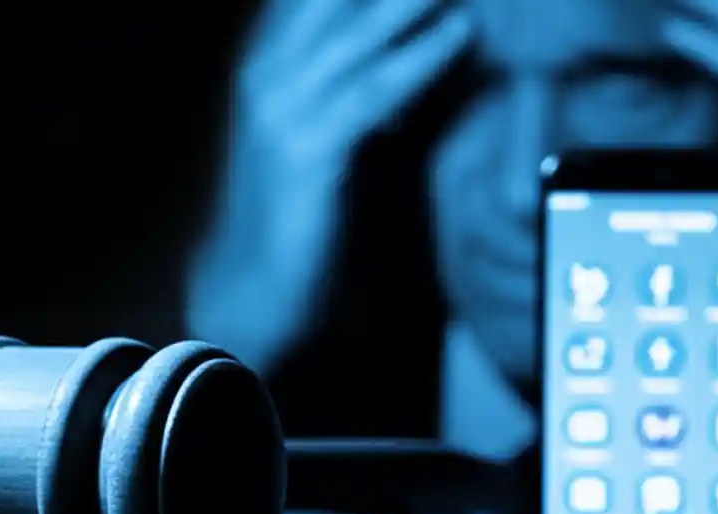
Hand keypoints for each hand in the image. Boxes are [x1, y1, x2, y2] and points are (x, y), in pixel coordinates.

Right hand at [188, 0, 473, 371]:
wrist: (254, 280)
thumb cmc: (301, 202)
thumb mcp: (329, 125)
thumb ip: (362, 77)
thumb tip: (433, 34)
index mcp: (271, 58)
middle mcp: (269, 70)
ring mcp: (281, 107)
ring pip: (357, 28)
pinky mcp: (305, 150)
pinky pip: (371, 90)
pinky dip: (420, 57)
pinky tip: (463, 32)